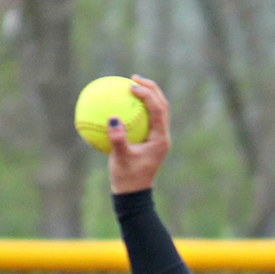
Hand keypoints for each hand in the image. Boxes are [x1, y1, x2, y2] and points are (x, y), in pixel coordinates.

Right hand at [108, 74, 170, 193]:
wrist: (133, 195)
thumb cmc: (127, 178)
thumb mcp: (120, 159)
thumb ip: (118, 139)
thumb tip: (112, 119)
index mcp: (160, 139)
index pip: (158, 110)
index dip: (147, 94)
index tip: (131, 86)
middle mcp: (162, 136)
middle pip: (162, 105)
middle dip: (150, 88)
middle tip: (134, 78)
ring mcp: (157, 138)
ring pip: (155, 111)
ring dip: (146, 96)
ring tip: (129, 85)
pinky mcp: (149, 141)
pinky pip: (144, 120)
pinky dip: (135, 110)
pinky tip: (119, 104)